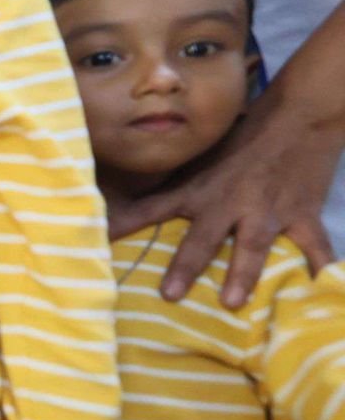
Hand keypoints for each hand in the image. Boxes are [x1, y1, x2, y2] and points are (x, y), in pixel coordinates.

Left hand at [108, 83, 341, 307]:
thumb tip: (128, 202)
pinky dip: (321, 268)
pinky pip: (315, 246)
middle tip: (169, 294)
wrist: (297, 116)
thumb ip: (175, 183)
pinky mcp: (302, 213)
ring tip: (232, 302)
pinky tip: (321, 289)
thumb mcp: (201, 159)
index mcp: (199, 190)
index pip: (152, 210)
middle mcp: (228, 203)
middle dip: (186, 265)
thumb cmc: (243, 138)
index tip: (99, 245)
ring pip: (251, 246)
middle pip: (203, 238)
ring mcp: (266, 210)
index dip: (125, 226)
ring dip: (241, 274)